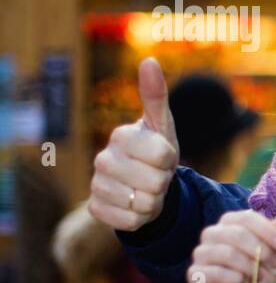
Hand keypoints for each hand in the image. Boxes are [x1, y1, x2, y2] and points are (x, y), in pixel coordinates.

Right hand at [87, 58, 180, 230]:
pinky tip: (134, 205)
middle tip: (156, 175)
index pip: (163, 155)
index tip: (163, 156)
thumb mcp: (162, 124)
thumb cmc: (155, 150)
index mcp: (121, 135)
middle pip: (156, 182)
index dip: (171, 160)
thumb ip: (156, 95)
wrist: (143, 183)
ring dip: (154, 201)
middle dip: (164, 183)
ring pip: (144, 204)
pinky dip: (140, 217)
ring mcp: (97, 185)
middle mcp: (103, 159)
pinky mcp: (97, 210)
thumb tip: (149, 60)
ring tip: (147, 189)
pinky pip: (131, 221)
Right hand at [188, 210, 275, 282]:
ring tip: (260, 278)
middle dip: (261, 251)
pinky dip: (233, 278)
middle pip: (237, 234)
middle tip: (273, 266)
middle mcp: (212, 234)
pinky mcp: (195, 274)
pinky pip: (214, 273)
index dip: (267, 231)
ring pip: (227, 253)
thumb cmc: (258, 270)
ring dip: (250, 267)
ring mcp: (201, 253)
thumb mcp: (274, 254)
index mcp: (230, 222)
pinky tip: (241, 282)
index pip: (246, 218)